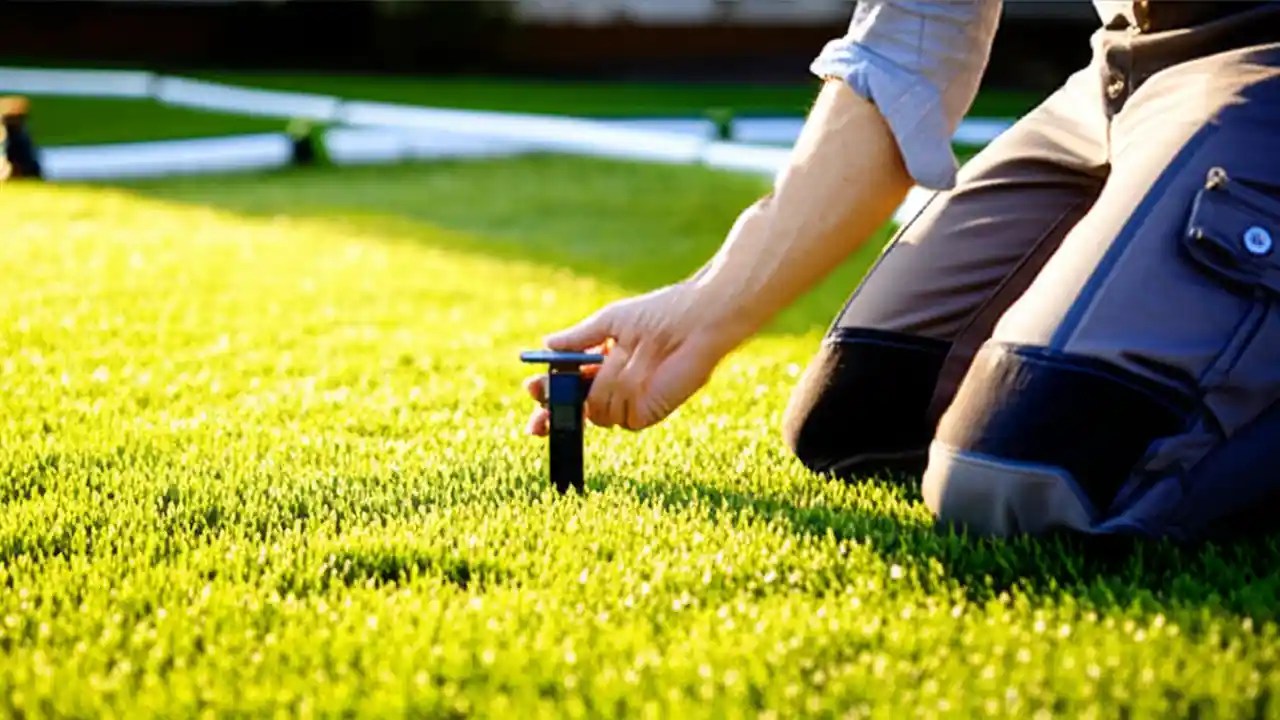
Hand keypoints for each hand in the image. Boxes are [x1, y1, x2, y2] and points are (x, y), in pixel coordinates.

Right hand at [522, 282, 737, 434]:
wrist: (694, 323)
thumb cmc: (657, 314)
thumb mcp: (610, 321)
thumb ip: (578, 337)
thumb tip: (546, 344)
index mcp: (601, 363)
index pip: (564, 386)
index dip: (546, 393)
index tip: (531, 390)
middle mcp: (613, 386)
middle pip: (573, 410)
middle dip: (553, 413)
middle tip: (542, 413)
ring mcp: (630, 402)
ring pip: (594, 413)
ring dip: (597, 393)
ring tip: (616, 363)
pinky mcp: (648, 413)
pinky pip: (620, 419)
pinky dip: (620, 401)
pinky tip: (632, 378)